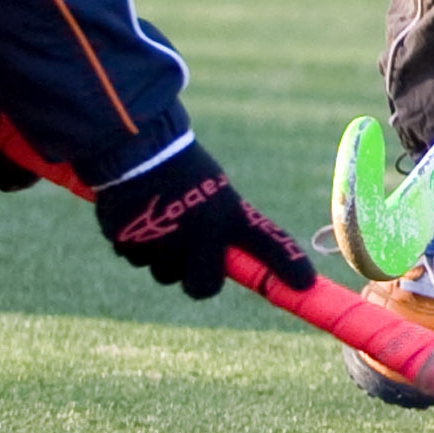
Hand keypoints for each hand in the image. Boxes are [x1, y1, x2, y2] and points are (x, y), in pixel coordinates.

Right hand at [94, 140, 315, 300]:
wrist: (133, 144)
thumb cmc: (181, 169)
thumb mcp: (215, 193)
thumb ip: (222, 229)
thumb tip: (228, 265)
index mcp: (228, 213)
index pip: (268, 243)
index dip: (287, 266)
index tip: (305, 284)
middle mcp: (200, 231)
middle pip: (204, 287)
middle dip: (197, 279)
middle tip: (192, 256)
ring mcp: (163, 240)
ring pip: (164, 272)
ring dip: (162, 256)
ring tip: (160, 217)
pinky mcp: (128, 242)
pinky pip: (135, 258)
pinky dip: (136, 242)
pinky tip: (136, 213)